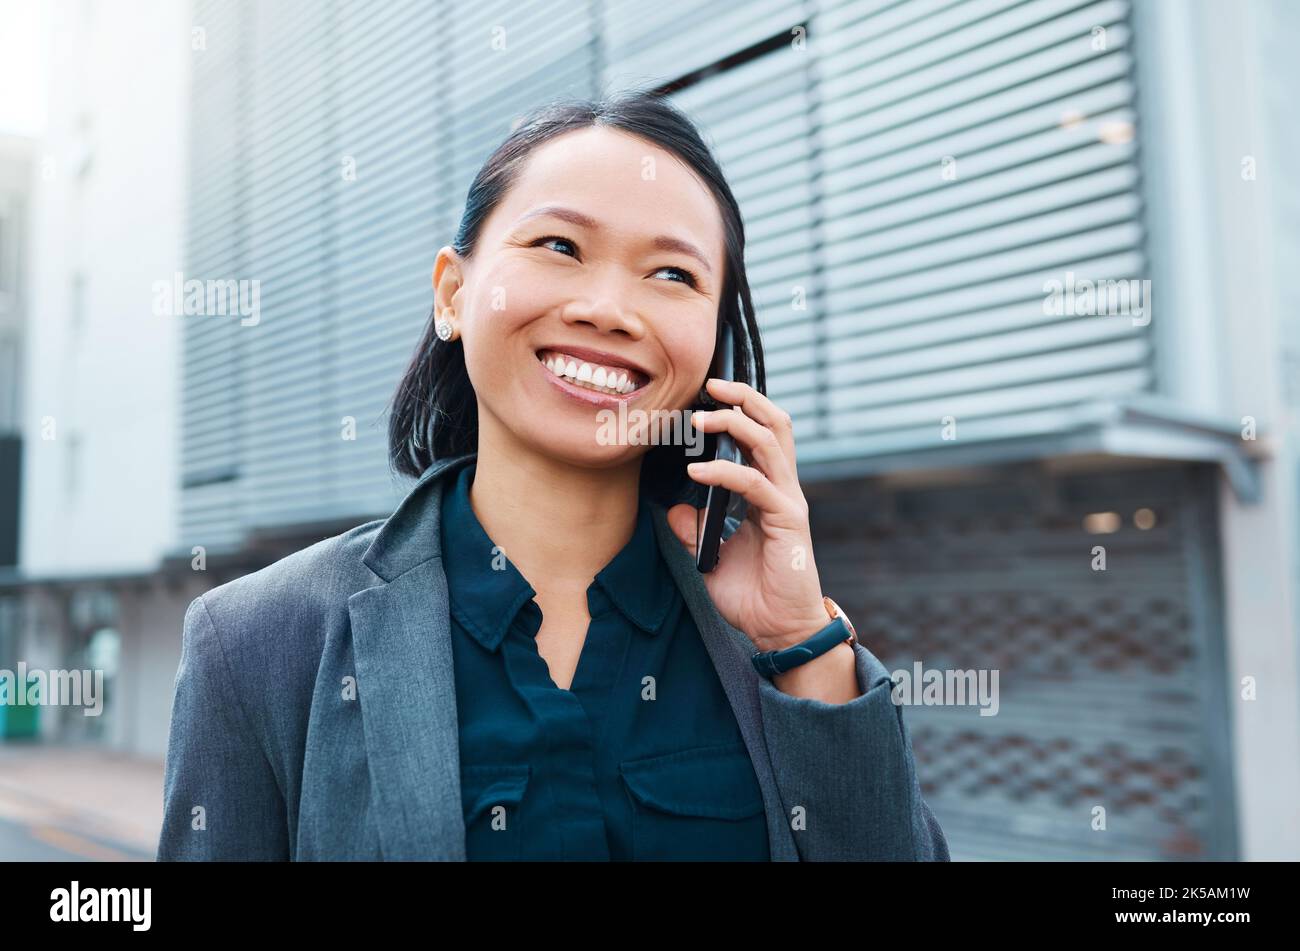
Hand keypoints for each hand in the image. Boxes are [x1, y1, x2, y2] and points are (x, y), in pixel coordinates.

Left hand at [666, 377, 830, 653]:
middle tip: (711, 384)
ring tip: (701, 417)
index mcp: (768, 493)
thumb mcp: (710, 560)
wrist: (780, 631)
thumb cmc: (753, 597)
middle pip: (775, 424)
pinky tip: (696, 472)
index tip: (707, 397)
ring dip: (735, 422)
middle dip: (745, 398)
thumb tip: (675, 508)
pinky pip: (754, 484)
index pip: (761, 437)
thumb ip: (694, 532)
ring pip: (770, 442)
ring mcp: (788, 502)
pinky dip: (723, 472)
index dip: (739, 411)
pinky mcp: (788, 521)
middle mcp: (783, 490)